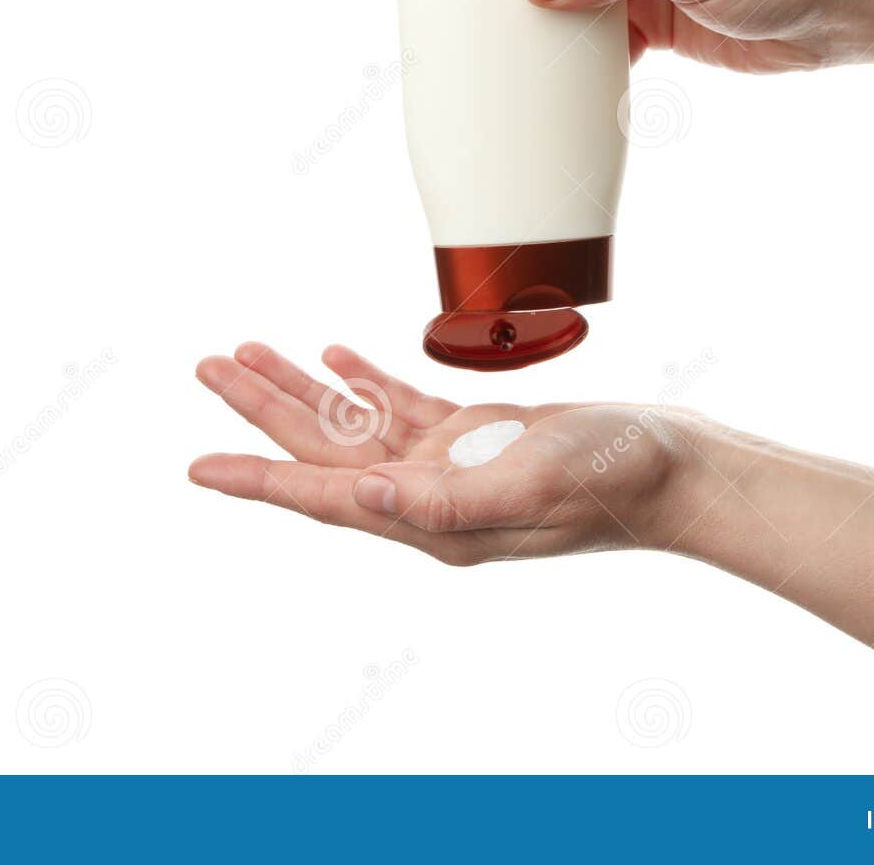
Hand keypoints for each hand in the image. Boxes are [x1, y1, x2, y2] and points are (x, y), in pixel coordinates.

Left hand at [188, 343, 698, 564]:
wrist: (674, 468)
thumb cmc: (616, 479)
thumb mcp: (531, 484)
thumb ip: (445, 498)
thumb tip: (362, 495)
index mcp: (434, 519)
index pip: (326, 496)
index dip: (259, 478)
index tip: (199, 467)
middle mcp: (430, 496)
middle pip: (325, 451)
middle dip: (263, 411)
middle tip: (207, 369)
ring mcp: (451, 467)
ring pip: (354, 424)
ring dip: (301, 388)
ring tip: (248, 354)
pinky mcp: (476, 438)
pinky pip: (401, 409)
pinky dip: (364, 383)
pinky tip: (335, 360)